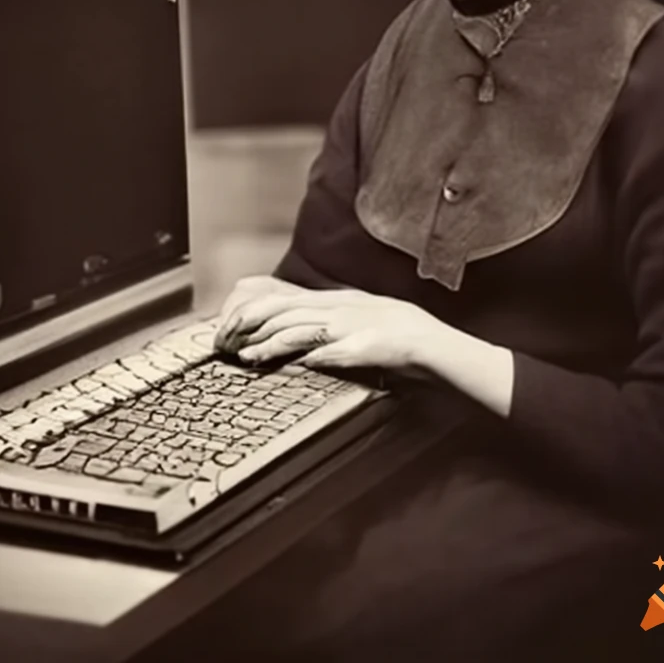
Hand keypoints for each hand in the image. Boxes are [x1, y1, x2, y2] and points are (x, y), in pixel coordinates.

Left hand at [218, 285, 439, 372]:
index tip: (234, 326)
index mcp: (337, 301)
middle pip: (284, 309)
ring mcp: (350, 324)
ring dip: (269, 343)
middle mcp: (339, 307)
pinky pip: (330, 348)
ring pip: (299, 327)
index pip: (286, 299)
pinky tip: (293, 364)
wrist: (435, 346)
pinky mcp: (363, 344)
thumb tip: (307, 348)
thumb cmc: (401, 339)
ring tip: (248, 356)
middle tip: (228, 341)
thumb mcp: (362, 325)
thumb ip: (334, 331)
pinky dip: (309, 355)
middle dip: (251, 323)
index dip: (257, 311)